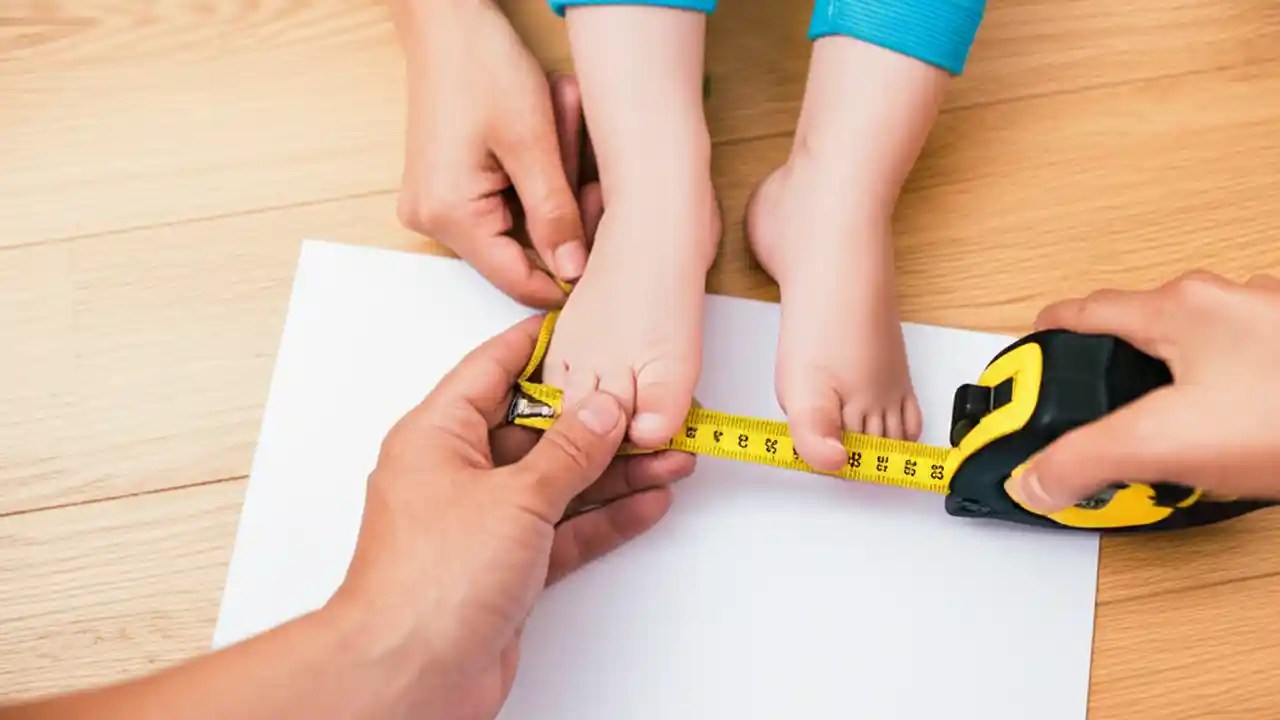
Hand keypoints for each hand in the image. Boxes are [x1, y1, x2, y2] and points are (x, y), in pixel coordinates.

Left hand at [331, 317, 693, 718]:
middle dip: (597, 423)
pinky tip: (646, 504)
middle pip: (536, 431)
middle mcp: (456, 474)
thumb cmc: (428, 583)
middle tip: (649, 407)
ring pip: (557, 483)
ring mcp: (482, 524)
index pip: (492, 370)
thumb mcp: (514, 497)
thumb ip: (568, 451)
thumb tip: (602, 409)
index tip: (582, 327)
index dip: (538, 347)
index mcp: (437, 436)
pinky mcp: (505, 569)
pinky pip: (562, 531)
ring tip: (670, 457)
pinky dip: (602, 520)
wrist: (408, 676)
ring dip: (613, 474)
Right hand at [394, 0, 588, 307]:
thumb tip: (574, 270)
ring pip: (516, 223)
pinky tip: (545, 136)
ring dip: (550, 187)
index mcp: (449, 215)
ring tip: (560, 130)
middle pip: (519, 249)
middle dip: (562, 213)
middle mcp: (432, 219)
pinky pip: (502, 201)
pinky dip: (531, 176)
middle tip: (586, 163)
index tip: (606, 257)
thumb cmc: (482, 67)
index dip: (566, 275)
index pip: (517, 279)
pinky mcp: (445, 187)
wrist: (446, 21)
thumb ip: (555, 215)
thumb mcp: (533, 144)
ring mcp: (435, 204)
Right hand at [1006, 272, 1279, 513]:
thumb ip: (1084, 458)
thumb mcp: (1166, 443)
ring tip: (1157, 447)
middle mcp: (1224, 303)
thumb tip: (1036, 478)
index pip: (1079, 312)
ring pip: (1186, 357)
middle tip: (1090, 429)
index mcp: (1182, 306)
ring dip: (1162, 396)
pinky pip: (1232, 374)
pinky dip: (1213, 404)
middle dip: (1106, 384)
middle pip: (1134, 337)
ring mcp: (1265, 327)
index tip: (1018, 373)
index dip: (1039, 344)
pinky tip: (1220, 443)